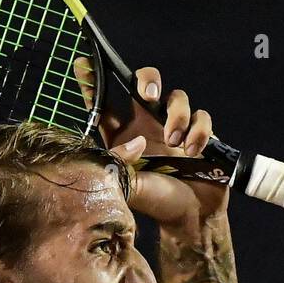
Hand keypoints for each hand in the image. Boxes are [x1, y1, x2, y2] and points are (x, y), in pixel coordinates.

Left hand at [76, 61, 229, 242]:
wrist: (189, 217)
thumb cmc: (154, 202)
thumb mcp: (128, 185)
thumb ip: (120, 164)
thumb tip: (130, 143)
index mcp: (123, 134)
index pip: (104, 104)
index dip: (93, 84)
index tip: (81, 65)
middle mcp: (147, 125)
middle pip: (145, 83)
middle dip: (147, 79)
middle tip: (149, 95)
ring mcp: (175, 127)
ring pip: (178, 97)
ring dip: (177, 114)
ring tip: (173, 141)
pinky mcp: (199, 134)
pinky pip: (202, 116)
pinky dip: (199, 130)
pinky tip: (192, 151)